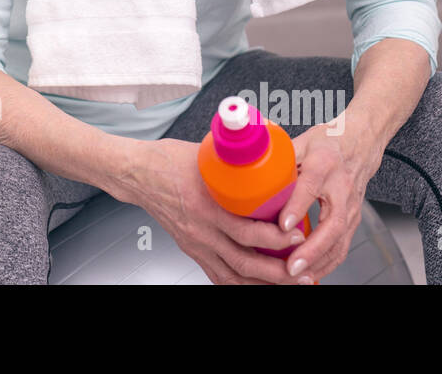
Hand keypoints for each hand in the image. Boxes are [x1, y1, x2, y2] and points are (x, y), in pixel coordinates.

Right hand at [125, 138, 307, 283]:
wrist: (138, 174)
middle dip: (278, 273)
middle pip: (244, 263)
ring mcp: (195, 244)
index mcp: (205, 206)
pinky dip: (239, 285)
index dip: (275, 239)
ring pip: (233, 275)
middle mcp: (200, 231)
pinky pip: (217, 275)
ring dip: (264, 284)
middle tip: (302, 272)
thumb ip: (235, 162)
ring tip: (289, 283)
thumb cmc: (169, 161)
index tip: (297, 236)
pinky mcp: (191, 249)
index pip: (245, 232)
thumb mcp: (206, 156)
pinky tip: (256, 286)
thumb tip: (267, 155)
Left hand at [273, 114, 384, 282]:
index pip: (310, 186)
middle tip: (291, 266)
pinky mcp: (353, 219)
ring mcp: (351, 206)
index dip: (297, 206)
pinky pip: (343, 246)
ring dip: (319, 261)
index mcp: (324, 163)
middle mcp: (341, 187)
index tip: (283, 225)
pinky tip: (312, 273)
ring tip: (297, 276)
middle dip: (311, 248)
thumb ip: (277, 157)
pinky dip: (328, 263)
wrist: (359, 142)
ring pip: (340, 240)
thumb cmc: (327, 142)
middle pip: (332, 223)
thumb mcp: (300, 142)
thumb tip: (247, 167)